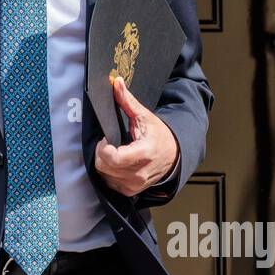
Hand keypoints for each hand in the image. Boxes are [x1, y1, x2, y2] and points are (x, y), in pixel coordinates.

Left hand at [94, 75, 178, 197]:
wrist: (174, 156)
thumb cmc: (158, 135)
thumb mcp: (144, 116)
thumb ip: (127, 101)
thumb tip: (116, 82)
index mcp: (144, 153)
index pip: (113, 158)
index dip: (104, 148)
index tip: (106, 139)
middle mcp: (140, 173)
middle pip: (104, 166)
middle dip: (101, 153)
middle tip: (108, 143)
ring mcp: (135, 185)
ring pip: (104, 175)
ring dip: (104, 163)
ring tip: (114, 151)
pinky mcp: (131, 191)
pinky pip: (109, 183)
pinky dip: (108, 173)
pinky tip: (116, 163)